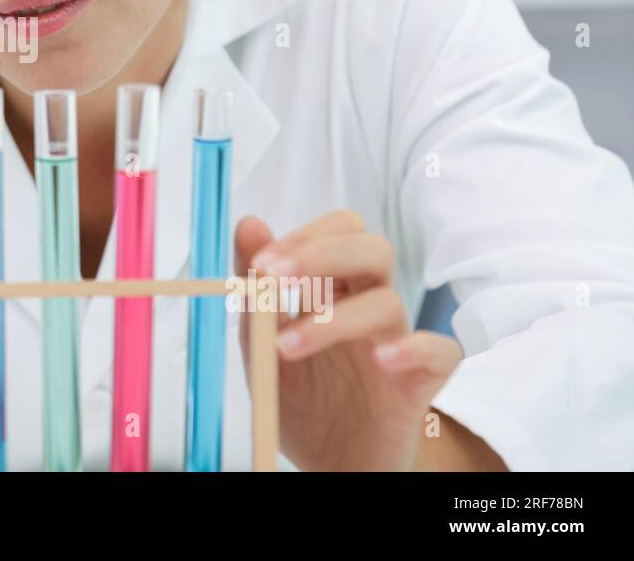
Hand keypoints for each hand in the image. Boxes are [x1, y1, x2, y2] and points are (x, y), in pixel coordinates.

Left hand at [235, 210, 462, 470]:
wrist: (332, 463)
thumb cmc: (303, 398)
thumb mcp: (261, 343)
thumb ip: (256, 290)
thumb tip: (247, 224)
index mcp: (334, 289)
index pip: (337, 232)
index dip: (303, 237)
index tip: (260, 264)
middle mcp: (368, 306)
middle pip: (372, 249)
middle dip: (323, 253)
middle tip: (276, 277)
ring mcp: (397, 340)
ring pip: (389, 302)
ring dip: (333, 319)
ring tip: (286, 349)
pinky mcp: (422, 381)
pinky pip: (440, 351)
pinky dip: (413, 348)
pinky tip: (380, 359)